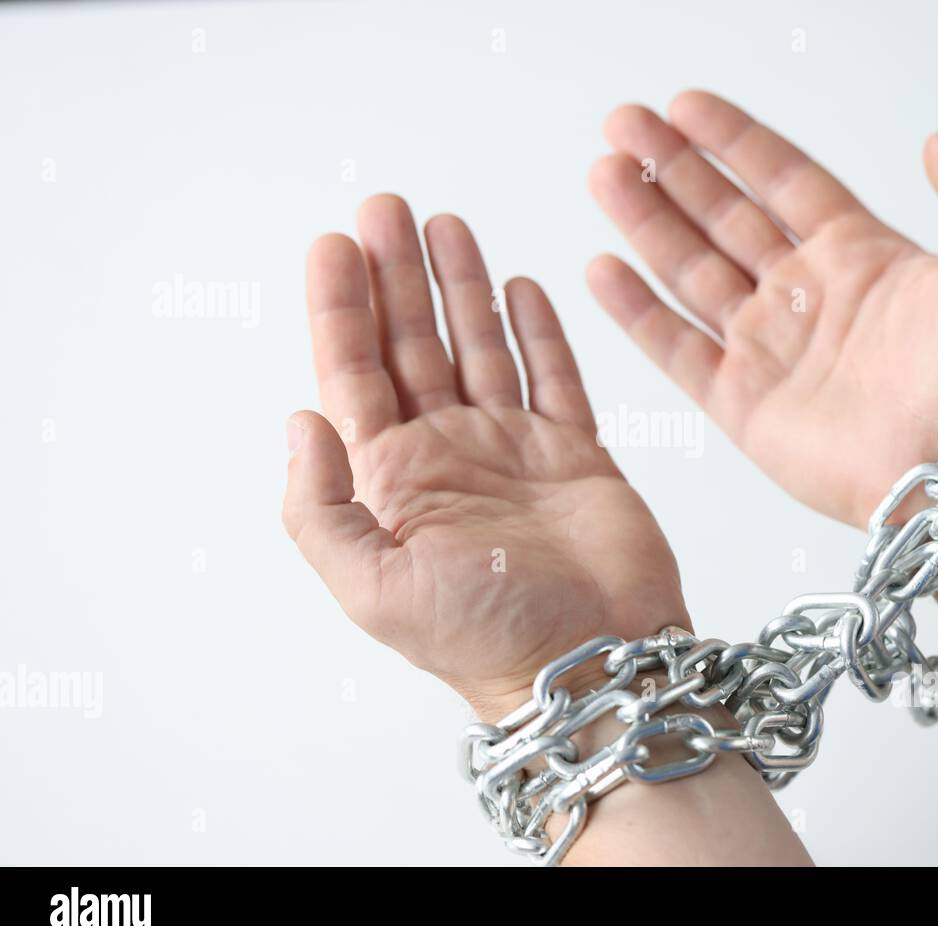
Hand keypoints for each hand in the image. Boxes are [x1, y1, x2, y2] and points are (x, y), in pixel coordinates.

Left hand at [283, 195, 687, 718]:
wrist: (593, 662)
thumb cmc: (485, 638)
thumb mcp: (372, 587)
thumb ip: (322, 507)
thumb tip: (301, 419)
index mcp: (393, 481)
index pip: (354, 374)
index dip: (341, 307)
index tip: (334, 243)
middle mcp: (448, 455)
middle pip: (414, 345)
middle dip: (397, 276)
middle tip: (386, 208)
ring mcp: (513, 451)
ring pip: (480, 348)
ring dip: (461, 288)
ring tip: (446, 225)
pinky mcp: (575, 455)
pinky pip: (553, 377)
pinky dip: (537, 332)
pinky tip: (518, 288)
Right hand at [587, 91, 937, 527]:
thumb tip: (937, 143)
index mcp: (863, 257)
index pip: (784, 181)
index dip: (734, 141)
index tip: (685, 105)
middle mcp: (808, 300)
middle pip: (724, 218)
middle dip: (672, 168)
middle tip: (623, 123)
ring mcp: (771, 352)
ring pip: (690, 271)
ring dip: (645, 221)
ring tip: (604, 172)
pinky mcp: (743, 406)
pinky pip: (676, 350)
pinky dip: (635, 313)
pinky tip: (602, 268)